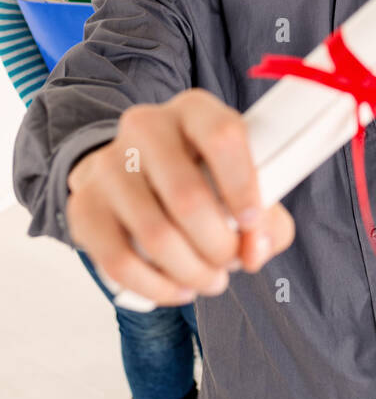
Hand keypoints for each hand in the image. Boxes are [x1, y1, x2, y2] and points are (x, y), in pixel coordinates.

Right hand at [66, 89, 294, 305]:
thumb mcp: (244, 185)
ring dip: (192, 271)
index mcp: (194, 110)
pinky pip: (119, 260)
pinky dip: (157, 286)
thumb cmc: (204, 178)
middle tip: (231, 260)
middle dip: (218, 244)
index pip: (222, 137)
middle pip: (187, 196)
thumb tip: (257, 248)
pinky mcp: (84, 205)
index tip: (253, 222)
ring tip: (210, 279)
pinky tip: (179, 288)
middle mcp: (146, 127)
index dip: (243, 186)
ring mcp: (109, 165)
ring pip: (155, 234)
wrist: (137, 173)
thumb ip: (268, 221)